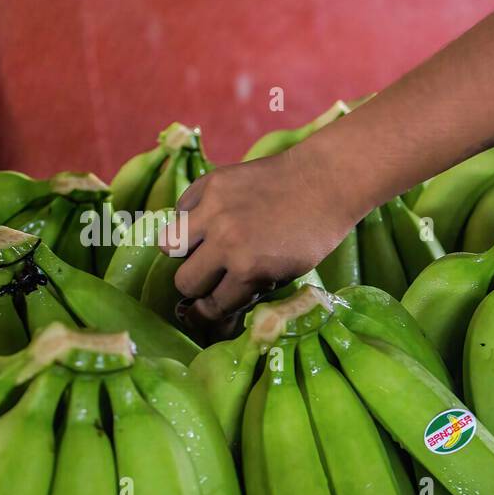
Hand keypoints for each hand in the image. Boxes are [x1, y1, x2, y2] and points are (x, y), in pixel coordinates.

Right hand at [170, 140, 364, 321]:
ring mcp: (213, 210)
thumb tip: (223, 309)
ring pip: (169, 244)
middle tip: (210, 278)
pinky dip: (191, 218)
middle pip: (185, 281)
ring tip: (201, 247)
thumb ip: (253, 288)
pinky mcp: (209, 184)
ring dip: (185, 251)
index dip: (209, 313)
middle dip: (197, 285)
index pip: (213, 305)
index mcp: (248, 269)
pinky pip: (181, 210)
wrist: (324, 181)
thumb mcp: (289, 273)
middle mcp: (224, 242)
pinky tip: (210, 218)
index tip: (205, 313)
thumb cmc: (314, 234)